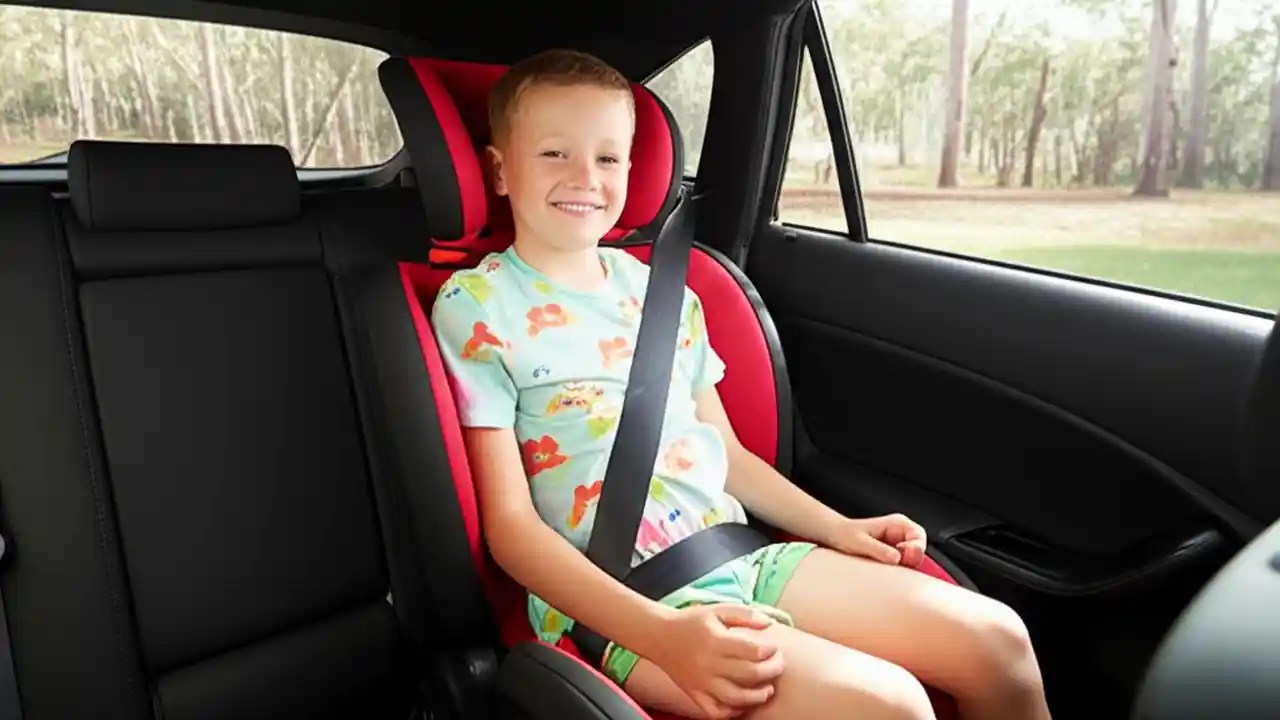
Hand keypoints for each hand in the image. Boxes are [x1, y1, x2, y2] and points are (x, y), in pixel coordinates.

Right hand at [646, 604, 784, 718]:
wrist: (659, 636)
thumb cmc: (692, 622)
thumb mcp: (717, 610)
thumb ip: (745, 615)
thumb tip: (769, 624)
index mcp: (716, 640)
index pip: (753, 651)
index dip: (770, 651)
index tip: (774, 648)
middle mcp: (709, 664)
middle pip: (750, 674)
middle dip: (772, 671)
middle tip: (778, 666)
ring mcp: (701, 683)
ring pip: (736, 698)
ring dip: (757, 696)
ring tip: (767, 690)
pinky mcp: (694, 695)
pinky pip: (716, 712)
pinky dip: (733, 712)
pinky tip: (743, 703)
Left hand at [826, 514, 926, 567]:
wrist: (833, 536)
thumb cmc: (844, 533)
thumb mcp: (859, 541)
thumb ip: (877, 549)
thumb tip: (896, 558)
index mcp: (898, 524)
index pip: (919, 536)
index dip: (915, 548)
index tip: (904, 557)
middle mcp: (901, 534)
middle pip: (919, 550)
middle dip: (911, 560)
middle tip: (897, 565)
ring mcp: (898, 546)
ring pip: (912, 561)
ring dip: (905, 568)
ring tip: (888, 569)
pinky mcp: (892, 558)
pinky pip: (903, 567)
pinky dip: (899, 572)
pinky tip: (887, 573)